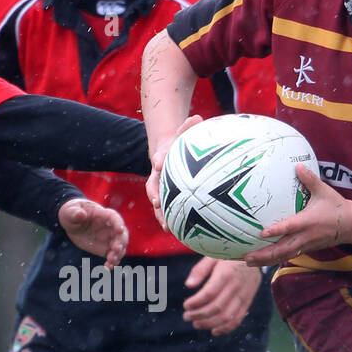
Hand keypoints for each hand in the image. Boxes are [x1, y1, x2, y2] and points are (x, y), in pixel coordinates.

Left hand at [59, 199, 128, 268]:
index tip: (119, 230)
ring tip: (111, 261)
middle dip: (121, 242)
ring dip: (118, 255)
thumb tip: (80, 214)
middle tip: (116, 249)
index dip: (118, 223)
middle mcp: (110, 227)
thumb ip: (75, 212)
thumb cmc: (72, 213)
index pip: (114, 217)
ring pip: (120, 247)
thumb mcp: (70, 211)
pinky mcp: (105, 249)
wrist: (71, 224)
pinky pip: (112, 256)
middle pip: (121, 234)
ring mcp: (109, 239)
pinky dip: (111, 263)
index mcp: (103, 215)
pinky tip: (107, 268)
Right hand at [146, 113, 203, 230]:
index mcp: (160, 161)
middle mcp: (157, 177)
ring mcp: (160, 189)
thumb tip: (198, 117)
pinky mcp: (166, 199)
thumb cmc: (177, 144)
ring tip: (168, 228)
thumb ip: (187, 127)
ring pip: (158, 204)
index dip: (158, 161)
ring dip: (161, 216)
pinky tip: (182, 234)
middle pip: (153, 187)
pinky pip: (169, 211)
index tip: (158, 163)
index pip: (158, 159)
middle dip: (155, 196)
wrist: (167, 155)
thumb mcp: (181, 134)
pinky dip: (173, 221)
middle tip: (158, 203)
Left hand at [182, 256, 262, 335]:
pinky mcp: (247, 303)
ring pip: (226, 317)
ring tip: (196, 324)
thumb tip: (188, 285)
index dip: (196, 302)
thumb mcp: (213, 256)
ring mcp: (243, 296)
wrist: (255, 258)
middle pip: (216, 307)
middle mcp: (236, 286)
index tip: (186, 305)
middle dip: (199, 315)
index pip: (209, 293)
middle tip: (186, 316)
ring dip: (209, 324)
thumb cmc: (229, 256)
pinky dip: (225, 329)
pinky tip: (213, 331)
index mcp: (226, 273)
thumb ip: (200, 270)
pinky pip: (237, 320)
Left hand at [243, 163, 351, 266]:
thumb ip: (310, 179)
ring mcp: (306, 245)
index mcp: (308, 221)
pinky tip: (260, 262)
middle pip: (283, 249)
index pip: (290, 227)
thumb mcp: (324, 191)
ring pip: (284, 256)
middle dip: (264, 254)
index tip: (262, 233)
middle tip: (247, 257)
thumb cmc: (336, 206)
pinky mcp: (306, 249)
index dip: (277, 231)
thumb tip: (297, 165)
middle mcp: (306, 236)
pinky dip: (274, 260)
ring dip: (266, 260)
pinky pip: (288, 257)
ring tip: (248, 262)